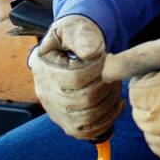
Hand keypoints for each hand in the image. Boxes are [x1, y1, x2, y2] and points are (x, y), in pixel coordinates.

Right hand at [27, 14, 120, 140]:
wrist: (77, 47)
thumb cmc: (78, 36)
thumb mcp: (77, 28)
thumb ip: (83, 36)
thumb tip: (90, 53)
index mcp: (44, 65)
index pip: (75, 77)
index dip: (97, 70)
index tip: (106, 58)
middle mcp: (44, 91)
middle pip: (82, 101)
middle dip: (106, 87)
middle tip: (113, 74)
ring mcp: (54, 109)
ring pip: (86, 119)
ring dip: (108, 102)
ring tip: (114, 86)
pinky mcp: (66, 122)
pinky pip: (86, 132)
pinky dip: (106, 121)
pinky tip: (116, 104)